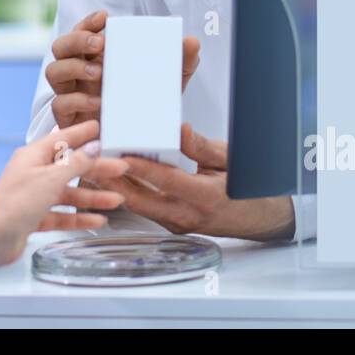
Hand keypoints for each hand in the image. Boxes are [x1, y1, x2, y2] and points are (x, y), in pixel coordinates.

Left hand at [0, 120, 130, 267]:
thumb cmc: (13, 204)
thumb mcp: (50, 179)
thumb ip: (75, 163)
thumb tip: (93, 147)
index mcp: (32, 156)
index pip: (62, 139)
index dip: (82, 134)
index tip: (99, 129)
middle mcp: (32, 173)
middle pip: (70, 168)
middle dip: (95, 169)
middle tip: (119, 167)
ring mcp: (33, 196)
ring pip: (68, 193)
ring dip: (92, 197)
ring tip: (115, 199)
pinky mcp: (33, 217)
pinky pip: (62, 214)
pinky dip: (79, 217)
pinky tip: (96, 220)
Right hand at [46, 9, 201, 128]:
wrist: (139, 144)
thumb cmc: (148, 105)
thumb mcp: (168, 82)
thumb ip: (181, 62)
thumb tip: (192, 41)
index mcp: (96, 58)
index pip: (82, 32)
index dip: (87, 22)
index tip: (104, 17)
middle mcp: (78, 73)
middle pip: (60, 47)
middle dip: (77, 40)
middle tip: (101, 44)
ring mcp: (71, 94)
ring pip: (53, 71)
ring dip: (73, 67)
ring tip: (99, 72)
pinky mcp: (69, 119)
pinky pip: (60, 105)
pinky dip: (77, 100)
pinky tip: (98, 101)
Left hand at [94, 124, 295, 241]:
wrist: (263, 219)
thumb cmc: (249, 188)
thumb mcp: (229, 159)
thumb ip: (200, 146)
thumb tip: (179, 130)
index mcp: (205, 196)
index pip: (166, 180)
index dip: (141, 166)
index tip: (119, 152)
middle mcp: (188, 215)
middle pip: (141, 199)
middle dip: (114, 180)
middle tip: (92, 160)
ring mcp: (178, 223)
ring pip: (139, 206)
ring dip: (116, 187)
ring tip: (94, 167)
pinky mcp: (173, 225)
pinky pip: (146, 209)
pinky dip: (129, 193)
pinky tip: (115, 178)